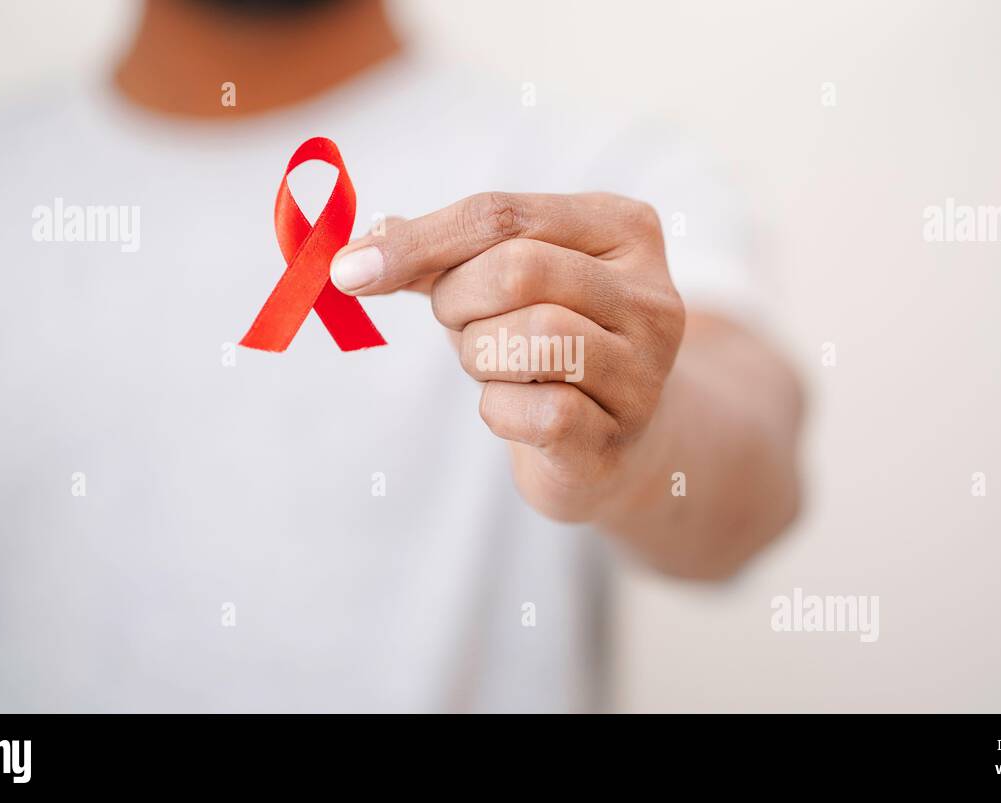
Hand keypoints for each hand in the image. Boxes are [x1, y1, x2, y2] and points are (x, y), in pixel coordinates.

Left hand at [330, 192, 685, 521]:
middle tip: (457, 323)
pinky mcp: (618, 438)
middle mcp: (651, 295)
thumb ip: (438, 254)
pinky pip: (534, 411)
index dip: (417, 241)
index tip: (349, 270)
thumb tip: (359, 247)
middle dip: (458, 300)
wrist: (610, 444)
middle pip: (517, 268)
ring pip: (531, 336)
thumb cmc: (546, 346)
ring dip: (479, 355)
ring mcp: (645, 371)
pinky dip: (499, 410)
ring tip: (496, 365)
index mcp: (624, 229)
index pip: (503, 214)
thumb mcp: (501, 281)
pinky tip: (517, 410)